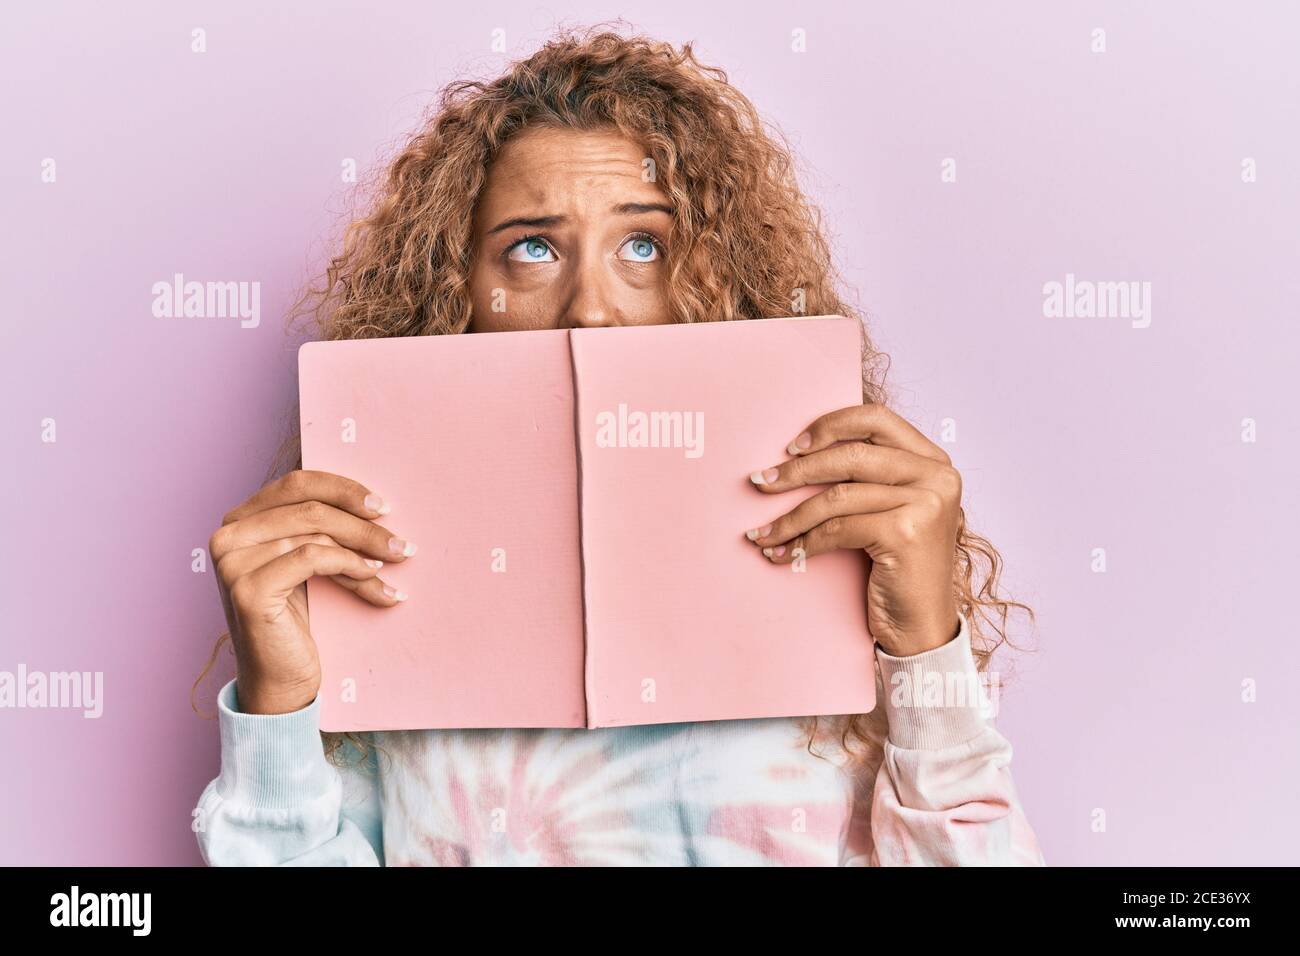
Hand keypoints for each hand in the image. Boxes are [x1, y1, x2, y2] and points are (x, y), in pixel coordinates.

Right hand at [208, 469, 417, 713]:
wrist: (280, 679)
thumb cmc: (296, 619)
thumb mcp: (308, 563)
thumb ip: (320, 528)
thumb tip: (374, 504)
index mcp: (240, 520)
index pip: (297, 483)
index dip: (343, 489)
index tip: (382, 506)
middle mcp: (228, 535)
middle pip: (310, 507)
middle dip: (362, 523)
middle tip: (400, 543)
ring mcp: (232, 562)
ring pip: (316, 533)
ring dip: (363, 549)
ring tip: (392, 565)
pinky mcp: (248, 588)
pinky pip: (312, 558)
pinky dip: (349, 565)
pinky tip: (372, 578)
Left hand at [744, 404, 960, 656]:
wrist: (921, 626)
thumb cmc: (898, 567)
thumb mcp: (890, 510)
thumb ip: (867, 477)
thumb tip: (797, 454)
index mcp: (933, 459)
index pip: (876, 419)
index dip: (830, 426)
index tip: (791, 447)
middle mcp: (937, 475)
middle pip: (850, 456)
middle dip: (796, 471)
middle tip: (760, 483)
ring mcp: (925, 503)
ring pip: (837, 497)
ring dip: (790, 516)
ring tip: (760, 532)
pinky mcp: (907, 533)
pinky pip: (838, 529)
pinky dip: (803, 542)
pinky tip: (781, 554)